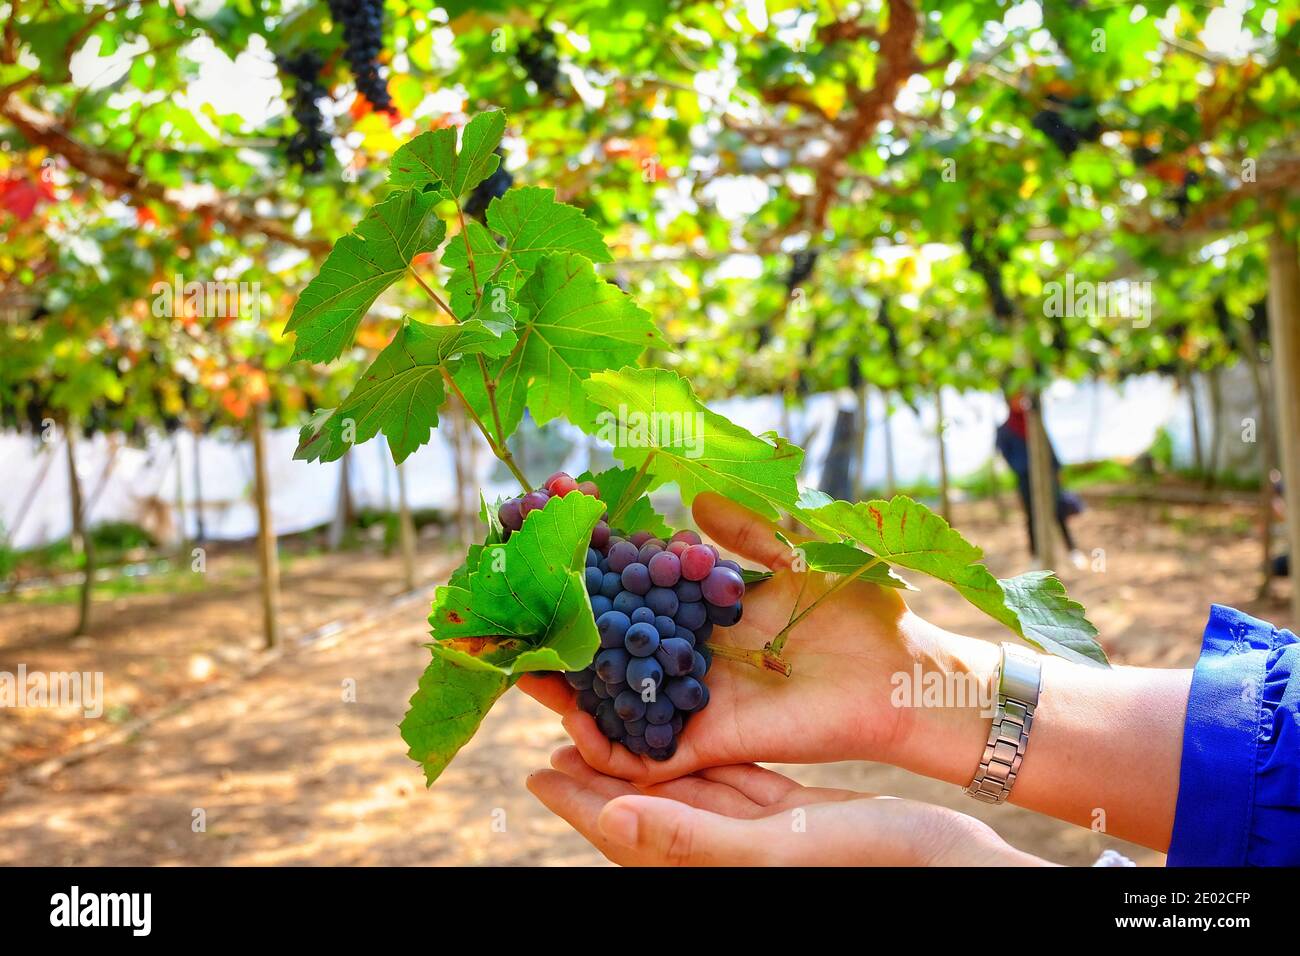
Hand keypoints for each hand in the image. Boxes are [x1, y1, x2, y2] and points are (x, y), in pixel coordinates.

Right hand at [519, 492, 998, 785]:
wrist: (905, 671)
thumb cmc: (860, 608)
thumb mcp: (795, 552)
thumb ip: (745, 529)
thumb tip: (693, 493)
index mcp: (707, 612)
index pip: (635, 588)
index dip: (593, 565)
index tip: (550, 533)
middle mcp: (692, 656)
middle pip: (611, 646)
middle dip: (559, 628)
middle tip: (507, 601)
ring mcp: (697, 701)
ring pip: (616, 697)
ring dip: (564, 686)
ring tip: (516, 663)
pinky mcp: (711, 740)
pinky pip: (647, 751)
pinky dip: (605, 743)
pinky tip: (567, 722)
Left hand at [527, 746, 1050, 865]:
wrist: (953, 868)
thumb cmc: (873, 864)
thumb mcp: (778, 849)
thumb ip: (692, 838)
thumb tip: (609, 818)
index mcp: (709, 864)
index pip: (624, 829)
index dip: (577, 801)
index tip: (533, 768)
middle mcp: (721, 848)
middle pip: (642, 799)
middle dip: (598, 762)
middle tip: (560, 719)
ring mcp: (754, 828)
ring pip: (681, 782)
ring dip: (641, 746)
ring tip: (607, 708)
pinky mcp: (785, 808)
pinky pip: (727, 772)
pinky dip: (698, 744)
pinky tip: (683, 715)